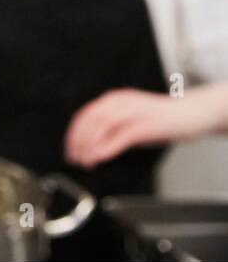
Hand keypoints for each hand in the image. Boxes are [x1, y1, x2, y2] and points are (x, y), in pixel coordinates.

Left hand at [65, 88, 219, 169]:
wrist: (191, 113)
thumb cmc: (162, 118)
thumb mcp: (131, 119)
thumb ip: (112, 128)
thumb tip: (93, 146)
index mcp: (114, 99)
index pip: (85, 115)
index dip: (73, 133)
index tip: (69, 148)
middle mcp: (120, 102)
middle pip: (89, 121)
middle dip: (77, 141)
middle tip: (73, 158)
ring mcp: (132, 113)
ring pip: (100, 127)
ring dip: (88, 147)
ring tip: (85, 161)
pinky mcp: (144, 125)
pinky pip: (119, 137)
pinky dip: (105, 148)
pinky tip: (99, 158)